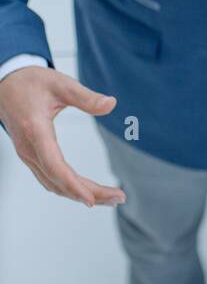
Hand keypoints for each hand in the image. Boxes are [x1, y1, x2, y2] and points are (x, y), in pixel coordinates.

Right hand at [0, 66, 123, 206]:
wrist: (5, 84)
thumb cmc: (31, 82)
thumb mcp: (61, 83)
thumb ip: (86, 97)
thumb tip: (111, 104)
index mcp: (35, 130)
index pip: (54, 165)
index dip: (73, 185)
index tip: (91, 200)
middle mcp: (29, 148)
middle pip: (58, 180)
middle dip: (88, 193)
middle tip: (118, 198)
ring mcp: (28, 154)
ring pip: (54, 183)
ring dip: (80, 194)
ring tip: (109, 198)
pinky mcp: (31, 155)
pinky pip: (50, 178)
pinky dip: (69, 187)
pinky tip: (87, 190)